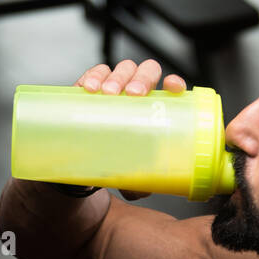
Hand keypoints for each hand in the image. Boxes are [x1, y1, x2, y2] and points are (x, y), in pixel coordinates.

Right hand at [73, 59, 186, 199]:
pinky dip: (92, 76)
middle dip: (142, 78)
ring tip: (109, 94)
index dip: (174, 83)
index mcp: (155, 107)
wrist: (85, 158)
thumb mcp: (132, 172)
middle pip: (146, 71)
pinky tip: (90, 88)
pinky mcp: (90, 87)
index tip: (172, 88)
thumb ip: (140, 181)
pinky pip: (94, 73)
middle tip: (134, 94)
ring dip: (118, 77)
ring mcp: (114, 86)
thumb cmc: (117, 157)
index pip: (170, 88)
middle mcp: (137, 92)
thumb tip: (142, 189)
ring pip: (122, 68)